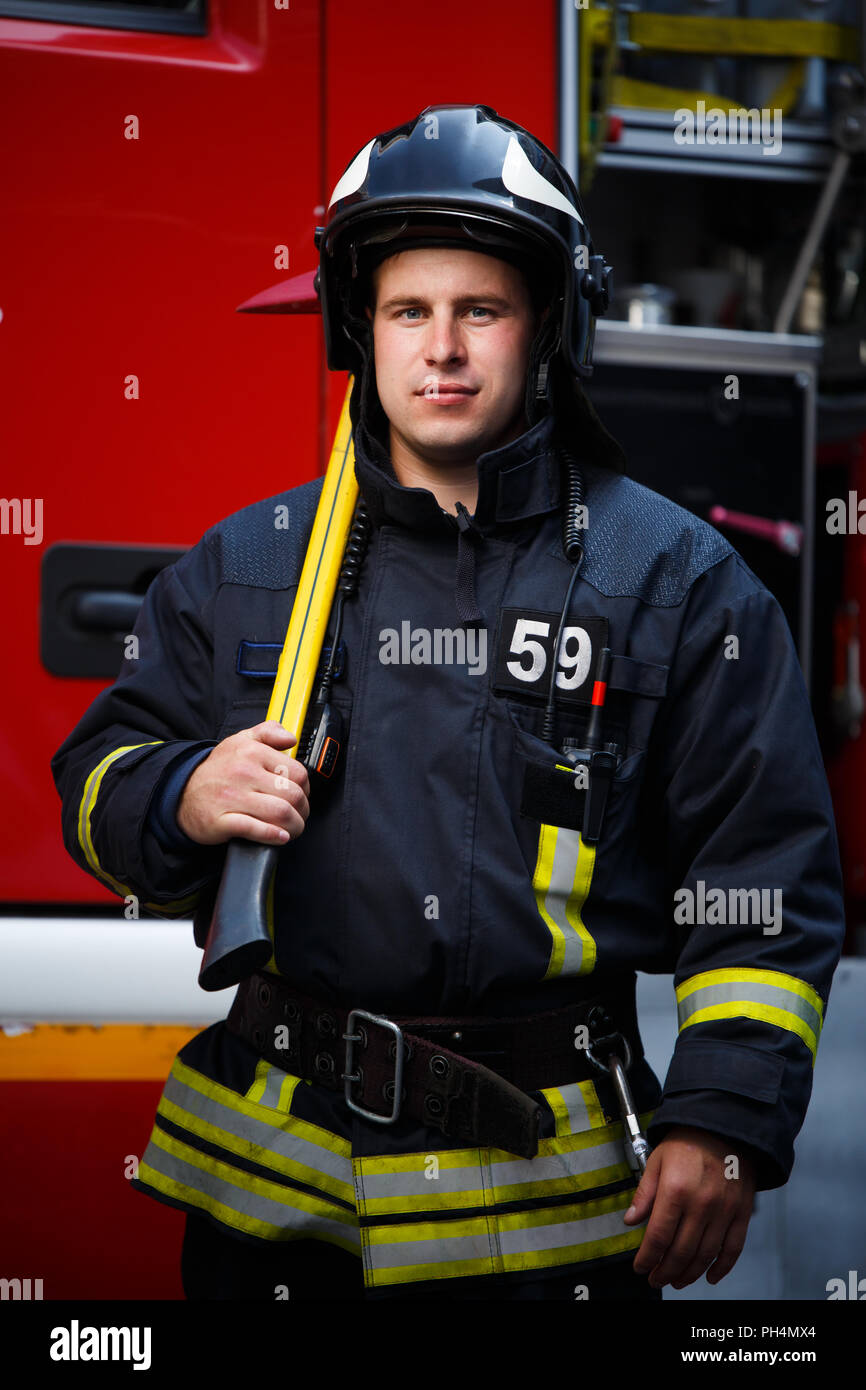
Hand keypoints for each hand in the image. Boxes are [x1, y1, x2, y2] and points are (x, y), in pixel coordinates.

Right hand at [177, 720, 310, 846]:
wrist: (181, 792)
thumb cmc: (217, 770)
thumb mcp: (240, 741)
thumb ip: (268, 732)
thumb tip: (290, 738)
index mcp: (251, 752)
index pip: (297, 772)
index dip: (306, 788)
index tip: (302, 795)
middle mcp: (242, 773)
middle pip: (293, 795)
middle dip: (303, 811)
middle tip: (299, 815)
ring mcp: (231, 797)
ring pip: (280, 813)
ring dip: (294, 826)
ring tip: (292, 828)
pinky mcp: (220, 821)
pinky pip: (256, 829)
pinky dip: (273, 836)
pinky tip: (280, 837)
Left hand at [624, 1125, 756, 1288]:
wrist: (724, 1127)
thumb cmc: (688, 1142)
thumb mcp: (657, 1161)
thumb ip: (644, 1193)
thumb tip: (631, 1221)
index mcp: (675, 1190)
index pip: (658, 1236)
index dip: (647, 1258)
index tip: (640, 1267)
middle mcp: (701, 1205)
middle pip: (680, 1252)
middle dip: (664, 1271)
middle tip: (656, 1279)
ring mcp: (723, 1211)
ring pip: (705, 1255)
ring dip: (689, 1274)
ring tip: (676, 1281)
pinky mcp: (741, 1213)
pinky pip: (733, 1249)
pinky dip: (722, 1268)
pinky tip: (710, 1277)